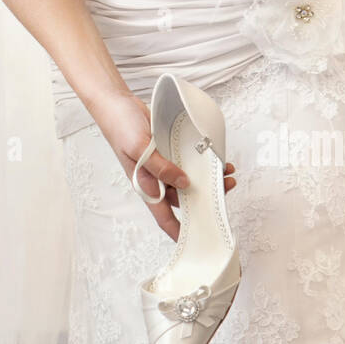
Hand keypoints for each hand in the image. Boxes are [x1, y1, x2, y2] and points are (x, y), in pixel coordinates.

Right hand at [91, 89, 236, 242]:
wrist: (117, 102)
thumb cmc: (119, 127)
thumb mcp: (139, 148)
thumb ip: (161, 167)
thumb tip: (184, 182)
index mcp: (145, 185)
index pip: (164, 216)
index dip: (179, 232)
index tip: (196, 241)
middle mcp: (156, 178)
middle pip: (184, 197)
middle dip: (206, 198)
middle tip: (226, 189)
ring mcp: (163, 164)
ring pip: (190, 179)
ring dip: (208, 178)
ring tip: (226, 172)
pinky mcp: (169, 149)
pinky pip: (189, 160)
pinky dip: (202, 161)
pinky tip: (214, 158)